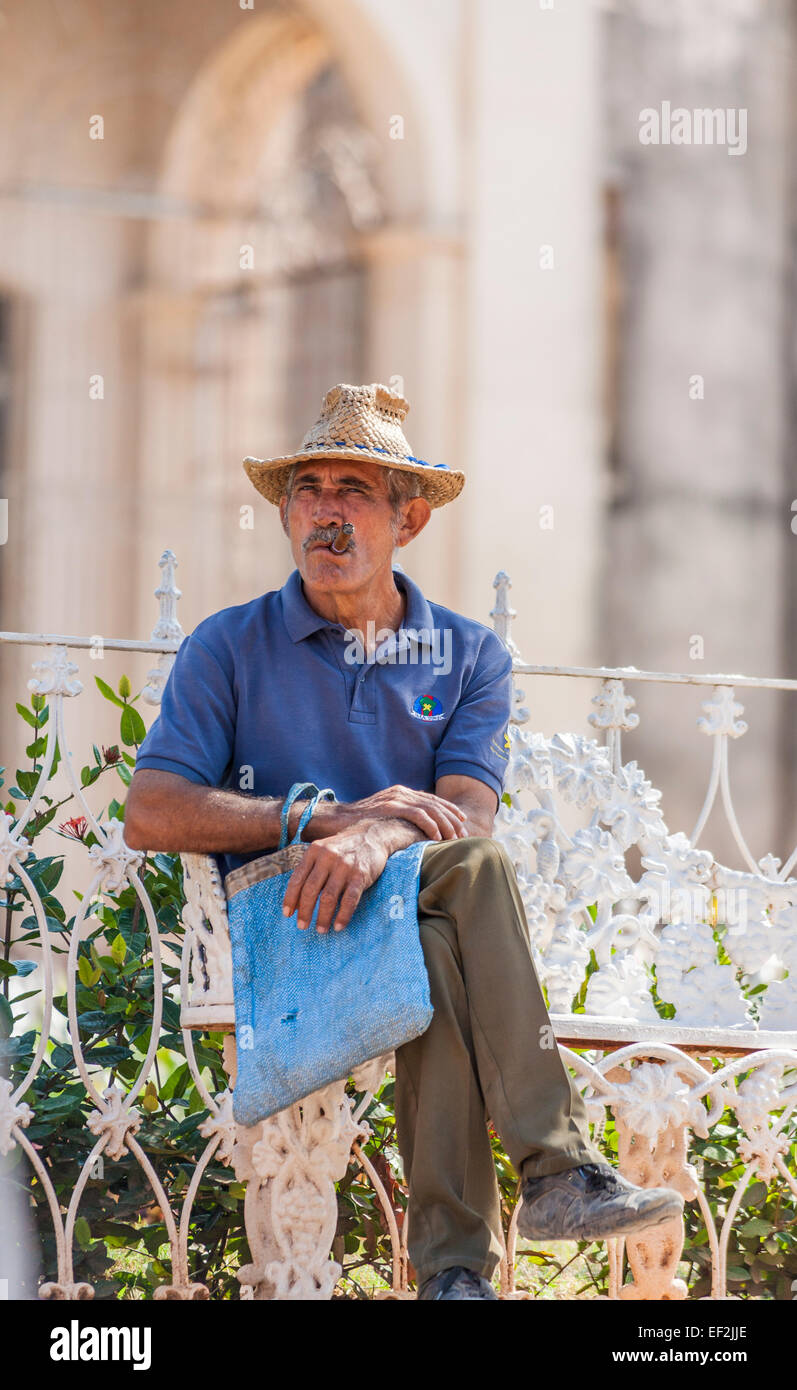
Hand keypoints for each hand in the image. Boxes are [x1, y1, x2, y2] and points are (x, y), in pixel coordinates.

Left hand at [281, 820, 390, 933]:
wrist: (372, 835)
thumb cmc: (343, 848)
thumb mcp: (323, 850)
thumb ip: (310, 869)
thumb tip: (296, 901)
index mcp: (314, 851)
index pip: (297, 879)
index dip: (290, 898)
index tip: (287, 914)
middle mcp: (328, 857)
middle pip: (311, 890)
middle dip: (305, 911)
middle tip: (302, 926)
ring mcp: (345, 866)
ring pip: (328, 897)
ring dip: (323, 917)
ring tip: (320, 930)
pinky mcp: (361, 875)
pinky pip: (349, 899)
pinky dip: (343, 915)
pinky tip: (339, 926)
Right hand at [312, 784, 467, 842]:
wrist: (336, 819)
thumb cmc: (359, 824)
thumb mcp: (383, 818)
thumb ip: (399, 820)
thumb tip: (415, 832)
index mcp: (402, 793)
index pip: (432, 800)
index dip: (449, 811)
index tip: (462, 823)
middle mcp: (401, 792)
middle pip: (435, 803)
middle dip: (452, 819)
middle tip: (462, 834)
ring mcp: (396, 798)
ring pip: (430, 808)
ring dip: (445, 824)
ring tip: (452, 838)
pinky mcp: (391, 807)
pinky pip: (418, 814)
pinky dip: (430, 825)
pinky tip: (437, 837)